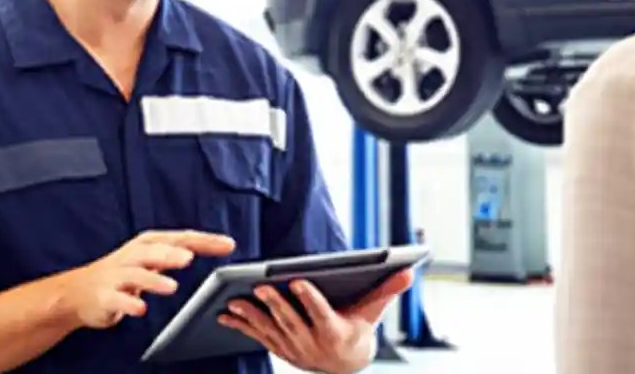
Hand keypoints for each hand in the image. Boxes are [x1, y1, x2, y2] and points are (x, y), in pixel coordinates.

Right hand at [62, 229, 235, 328]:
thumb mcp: (151, 258)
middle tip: (190, 258)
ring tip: (171, 287)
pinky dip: (129, 303)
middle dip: (171, 254)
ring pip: (136, 274)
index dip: (203, 240)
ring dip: (153, 280)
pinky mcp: (104, 296)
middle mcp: (133, 256)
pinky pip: (117, 299)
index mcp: (148, 244)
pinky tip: (141, 308)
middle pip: (154, 252)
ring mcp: (117, 276)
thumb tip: (215, 245)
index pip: (180, 238)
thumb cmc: (122, 272)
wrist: (77, 291)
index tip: (227, 244)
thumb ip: (179, 253)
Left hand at [219, 268, 414, 373]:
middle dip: (274, 304)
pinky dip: (242, 326)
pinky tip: (225, 314)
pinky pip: (259, 337)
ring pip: (271, 331)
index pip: (322, 314)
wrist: (345, 363)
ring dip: (252, 316)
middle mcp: (313, 345)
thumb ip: (388, 291)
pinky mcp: (281, 349)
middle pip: (291, 322)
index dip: (310, 299)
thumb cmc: (359, 328)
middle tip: (260, 285)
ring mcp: (294, 349)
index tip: (298, 281)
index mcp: (336, 332)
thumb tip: (409, 271)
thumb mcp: (374, 311)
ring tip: (235, 299)